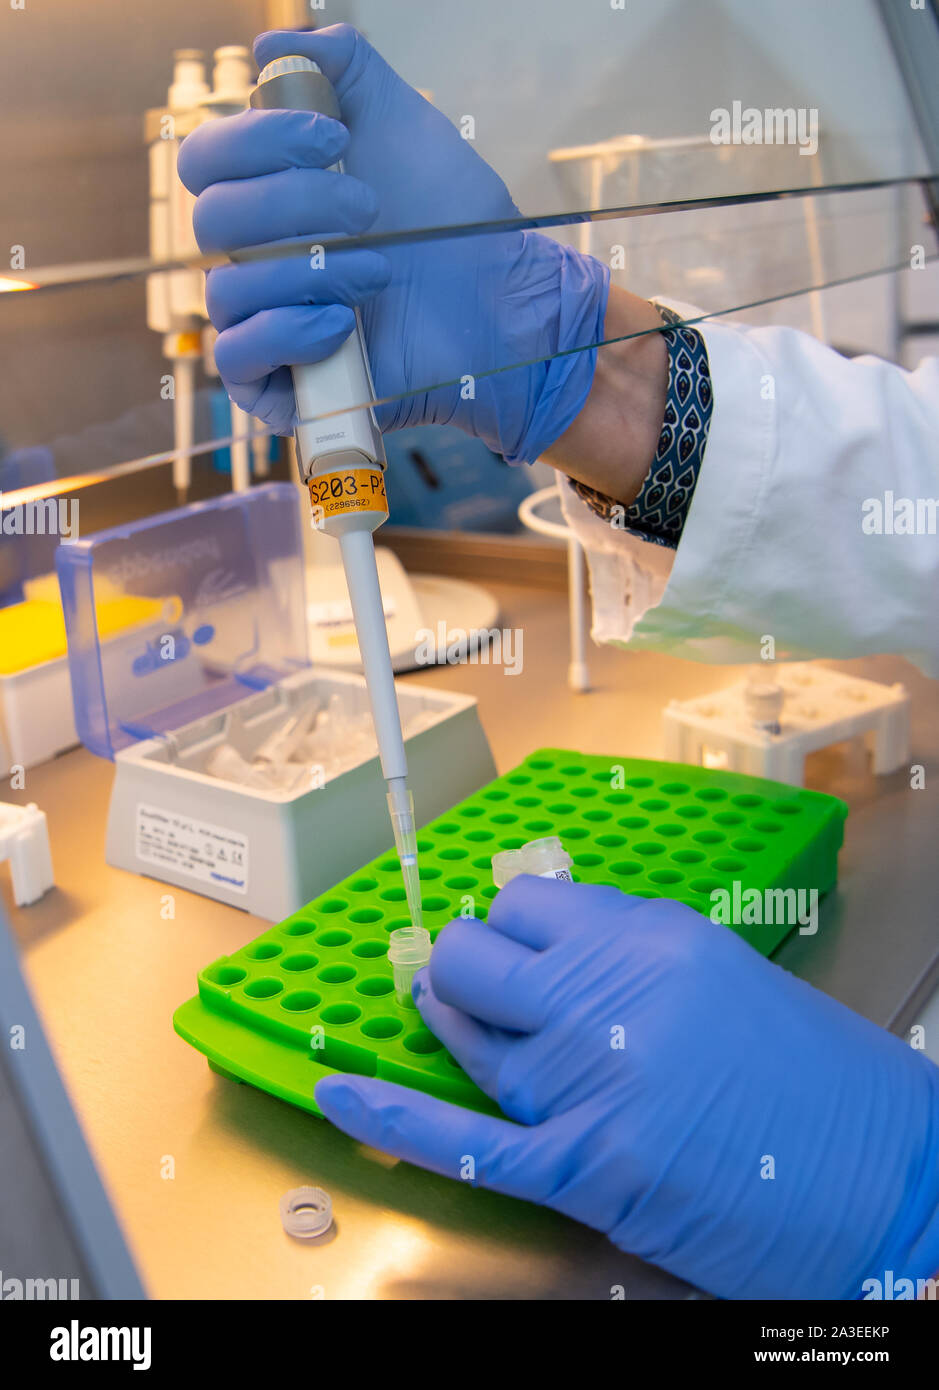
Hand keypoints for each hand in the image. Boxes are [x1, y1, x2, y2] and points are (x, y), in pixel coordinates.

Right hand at [176, 25, 608, 464]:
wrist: (505, 305)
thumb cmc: (456, 222)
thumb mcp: (406, 124)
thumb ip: (346, 70)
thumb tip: (269, 44)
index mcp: (270, 196)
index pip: (206, 161)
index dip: (256, 142)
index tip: (336, 142)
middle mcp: (258, 258)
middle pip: (213, 221)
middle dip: (294, 205)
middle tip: (371, 209)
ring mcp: (269, 324)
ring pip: (227, 291)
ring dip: (306, 272)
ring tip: (380, 271)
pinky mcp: (285, 386)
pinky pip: (235, 361)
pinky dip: (283, 334)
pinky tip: (341, 324)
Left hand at [315, 877, 938, 1298]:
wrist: (894, 1186)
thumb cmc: (824, 1085)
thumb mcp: (726, 977)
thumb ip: (630, 955)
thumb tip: (548, 942)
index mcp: (654, 936)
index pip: (525, 901)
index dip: (510, 925)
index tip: (512, 941)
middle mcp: (613, 996)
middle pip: (476, 955)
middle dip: (465, 968)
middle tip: (479, 985)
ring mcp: (592, 1083)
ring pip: (469, 1038)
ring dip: (459, 1032)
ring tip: (457, 1019)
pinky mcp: (586, 1169)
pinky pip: (466, 1140)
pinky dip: (396, 1120)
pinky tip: (345, 1096)